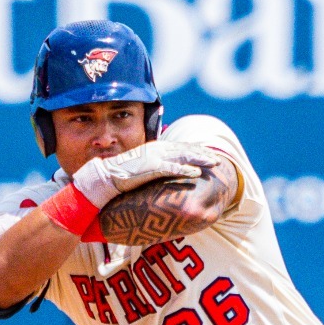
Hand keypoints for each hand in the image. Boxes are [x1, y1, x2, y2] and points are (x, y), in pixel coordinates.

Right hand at [70, 143, 216, 207]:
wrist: (105, 177)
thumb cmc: (123, 176)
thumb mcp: (143, 167)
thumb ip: (156, 166)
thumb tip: (166, 172)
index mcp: (156, 148)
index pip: (180, 147)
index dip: (196, 151)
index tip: (209, 155)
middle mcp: (157, 149)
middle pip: (186, 149)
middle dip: (203, 154)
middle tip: (217, 159)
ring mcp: (154, 157)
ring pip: (183, 156)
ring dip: (200, 159)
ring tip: (214, 163)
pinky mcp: (150, 167)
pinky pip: (172, 168)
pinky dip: (185, 170)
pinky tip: (197, 174)